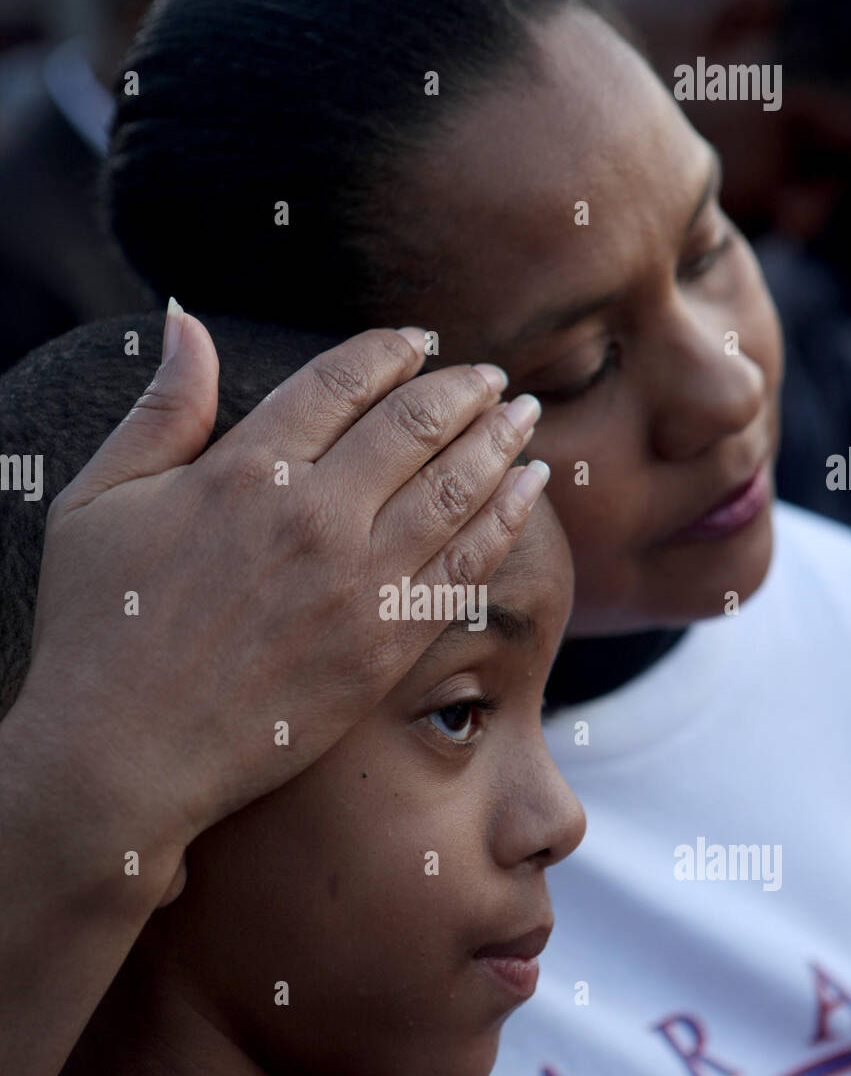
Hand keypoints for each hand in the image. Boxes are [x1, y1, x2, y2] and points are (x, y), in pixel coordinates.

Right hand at [5, 305, 547, 902]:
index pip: (342, 381)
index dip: (390, 351)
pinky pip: (464, 568)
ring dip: (500, 442)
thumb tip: (188, 322)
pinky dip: (506, 521)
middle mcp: (314, 517)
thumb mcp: (99, 500)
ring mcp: (356, 585)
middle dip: (464, 390)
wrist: (123, 753)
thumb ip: (162, 410)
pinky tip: (530, 491)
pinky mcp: (383, 647)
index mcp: (245, 470)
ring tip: (525, 417)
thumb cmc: (96, 628)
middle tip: (493, 377)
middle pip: (415, 427)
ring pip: (455, 490)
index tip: (421, 341)